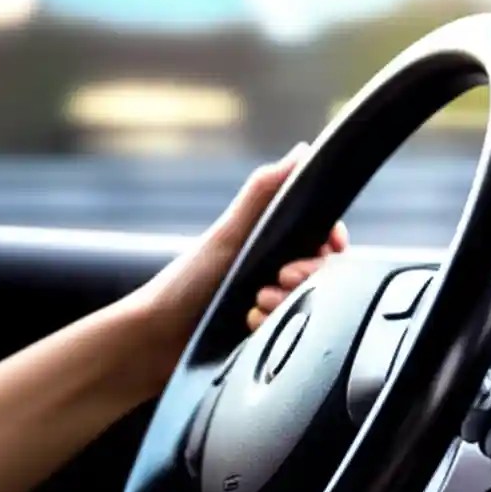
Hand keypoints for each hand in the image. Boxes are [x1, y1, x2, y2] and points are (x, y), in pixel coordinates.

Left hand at [128, 142, 345, 370]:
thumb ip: (264, 192)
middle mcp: (274, 271)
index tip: (333, 246)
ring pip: (312, 303)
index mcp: (270, 241)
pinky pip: (294, 332)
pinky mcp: (268, 334)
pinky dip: (276, 327)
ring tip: (258, 304)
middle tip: (282, 277)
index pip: (322, 236)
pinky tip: (252, 326)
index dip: (332, 239)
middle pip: (322, 270)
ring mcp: (272, 303)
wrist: (157, 341)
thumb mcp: (228, 233)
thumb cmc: (186, 281)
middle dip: (309, 274)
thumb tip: (302, 150)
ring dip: (288, 302)